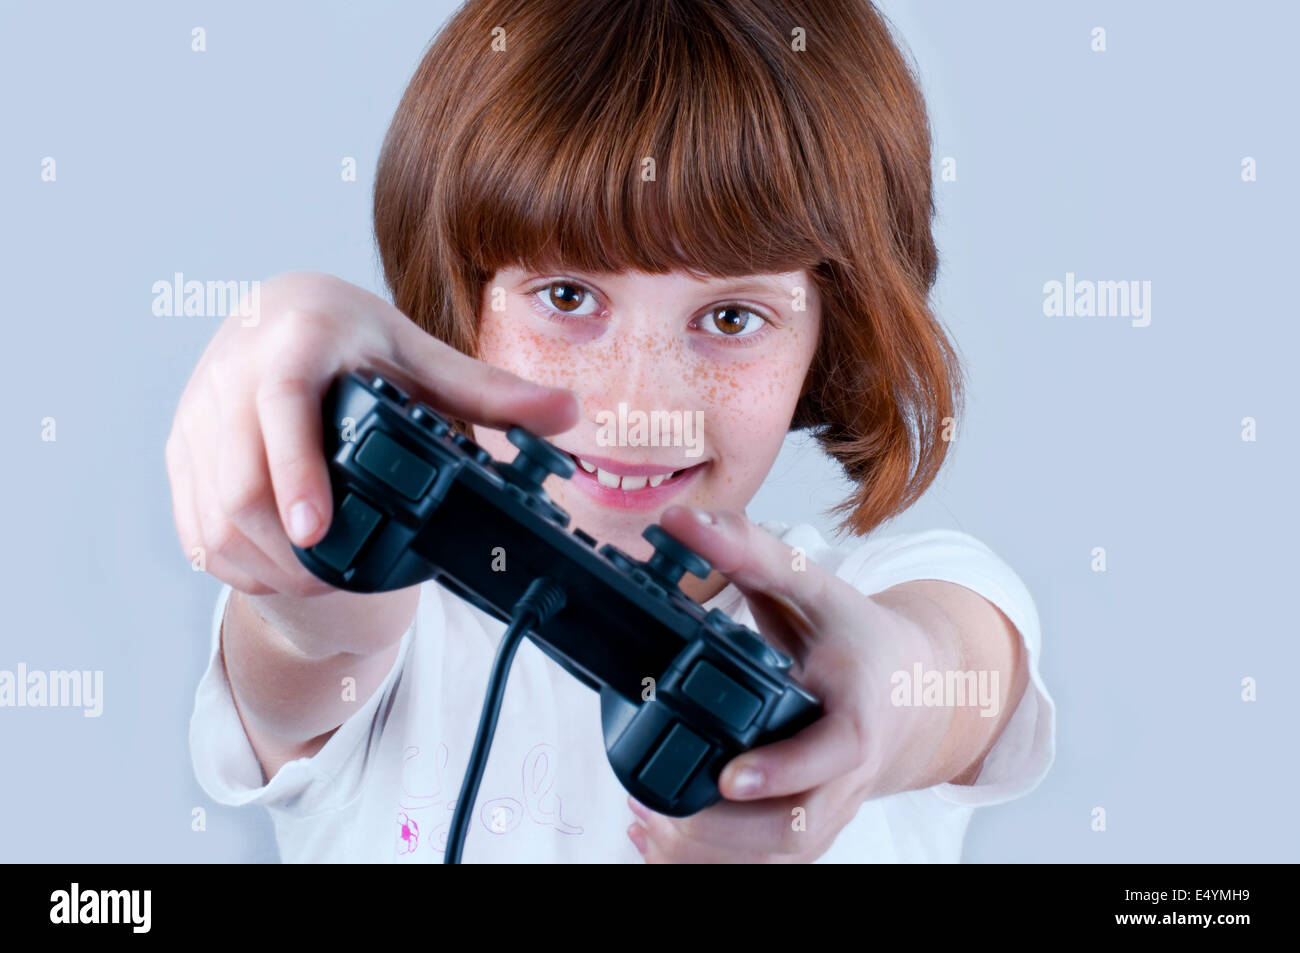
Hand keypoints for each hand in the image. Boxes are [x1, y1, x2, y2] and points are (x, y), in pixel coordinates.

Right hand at [164, 271, 578, 651]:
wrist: (279, 313)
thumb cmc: (357, 339)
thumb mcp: (421, 356)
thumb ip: (490, 391)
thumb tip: (568, 414)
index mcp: (298, 337)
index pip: (282, 404)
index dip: (294, 470)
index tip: (316, 529)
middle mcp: (234, 370)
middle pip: (238, 482)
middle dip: (288, 550)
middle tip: (336, 578)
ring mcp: (197, 411)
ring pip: (211, 514)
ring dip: (260, 564)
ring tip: (312, 581)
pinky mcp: (178, 445)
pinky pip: (191, 522)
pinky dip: (232, 561)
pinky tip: (272, 572)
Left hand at [624, 505, 945, 862]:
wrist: (911, 689)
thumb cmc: (859, 640)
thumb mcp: (815, 587)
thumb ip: (751, 552)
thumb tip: (679, 520)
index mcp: (858, 715)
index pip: (829, 755)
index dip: (783, 771)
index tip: (731, 776)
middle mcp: (849, 774)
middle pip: (796, 829)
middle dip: (724, 833)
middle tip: (654, 813)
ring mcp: (830, 808)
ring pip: (779, 857)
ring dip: (711, 855)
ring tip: (646, 829)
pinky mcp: (809, 827)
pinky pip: (768, 864)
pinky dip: (714, 864)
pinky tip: (659, 845)